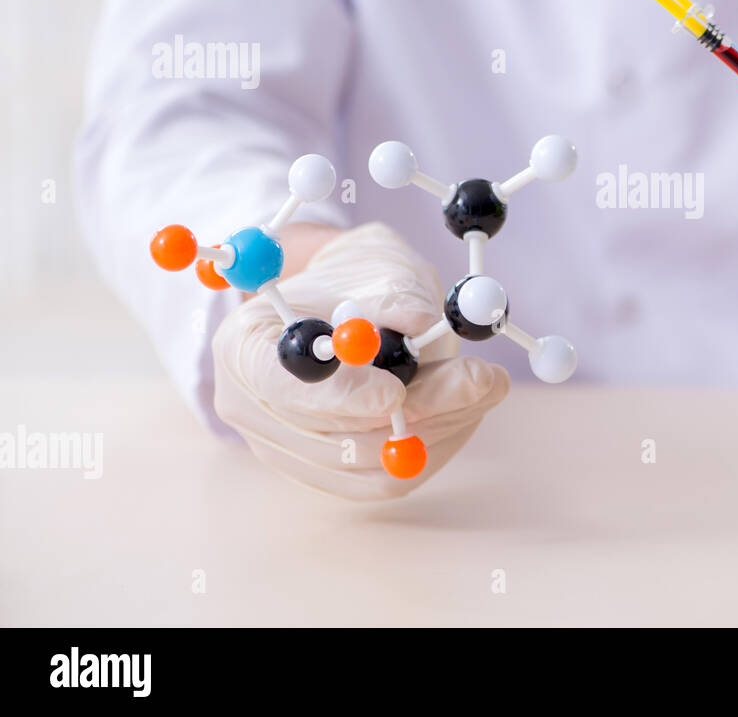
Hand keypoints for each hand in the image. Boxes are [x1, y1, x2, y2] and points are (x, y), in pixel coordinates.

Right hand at [213, 222, 508, 499]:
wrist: (353, 299)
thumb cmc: (360, 278)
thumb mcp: (379, 264)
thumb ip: (394, 294)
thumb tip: (419, 322)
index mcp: (245, 345)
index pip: (280, 387)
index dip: (339, 395)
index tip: (395, 391)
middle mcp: (253, 407)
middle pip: (331, 438)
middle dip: (415, 412)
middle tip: (480, 380)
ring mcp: (288, 448)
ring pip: (367, 465)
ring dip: (439, 428)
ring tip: (485, 383)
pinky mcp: (329, 473)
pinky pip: (385, 479)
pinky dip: (435, 446)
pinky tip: (468, 409)